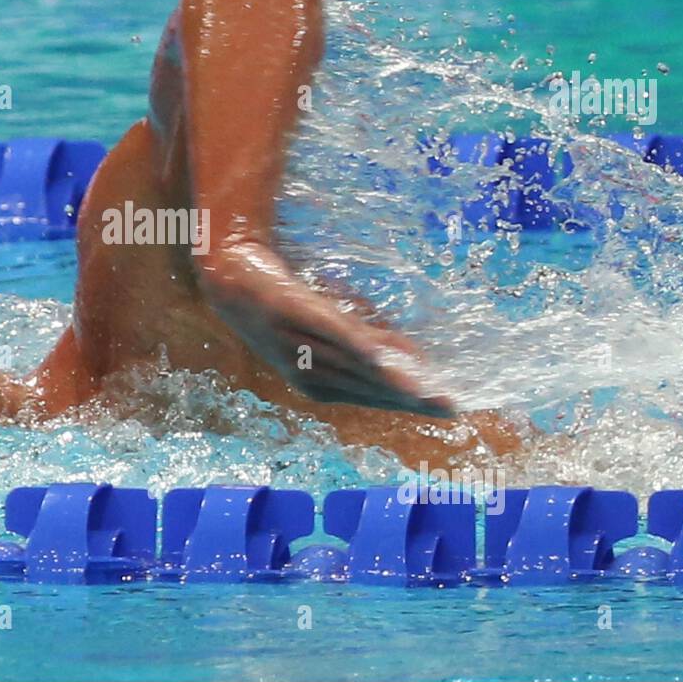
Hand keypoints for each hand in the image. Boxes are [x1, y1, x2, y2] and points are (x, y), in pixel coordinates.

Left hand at [197, 240, 455, 417]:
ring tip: (431, 391)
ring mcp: (302, 345)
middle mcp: (309, 372)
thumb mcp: (325, 323)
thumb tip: (408, 353)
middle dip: (412, 398)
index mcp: (316, 383)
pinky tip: (383, 357)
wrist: (230, 272)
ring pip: (356, 366)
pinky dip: (359, 347)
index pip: (372, 395)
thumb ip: (363, 339)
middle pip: (369, 387)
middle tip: (453, 408)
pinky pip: (332, 334)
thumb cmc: (281, 298)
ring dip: (396, 381)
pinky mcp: (296, 314)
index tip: (448, 409)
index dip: (410, 401)